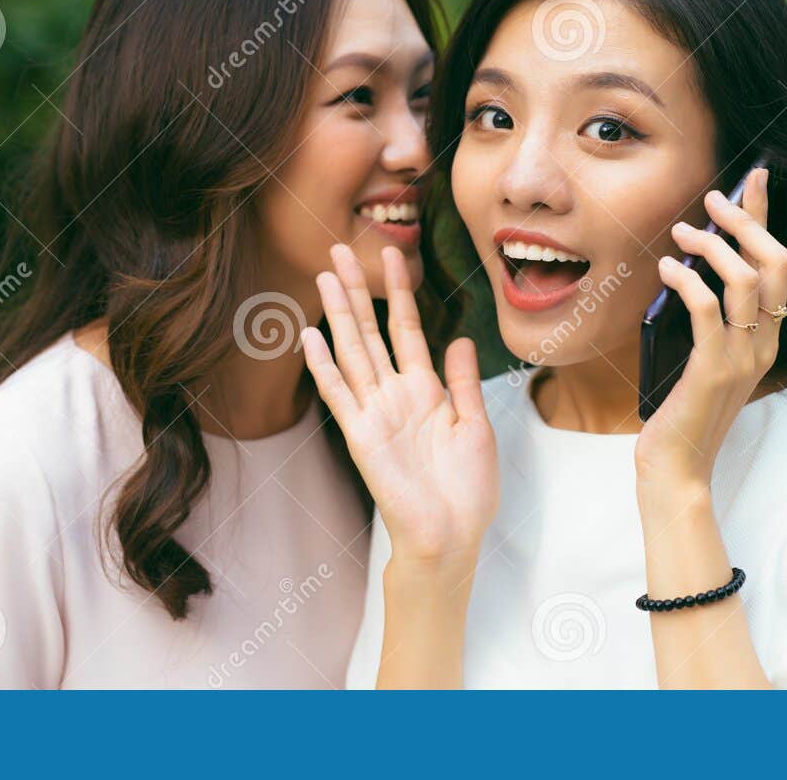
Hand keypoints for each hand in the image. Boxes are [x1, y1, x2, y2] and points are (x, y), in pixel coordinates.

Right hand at [300, 243, 498, 567]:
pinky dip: (323, 367)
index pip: (407, 328)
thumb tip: (460, 338)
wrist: (452, 536)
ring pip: (352, 353)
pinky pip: (339, 395)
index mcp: (425, 391)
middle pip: (371, 331)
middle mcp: (395, 396)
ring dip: (338, 316)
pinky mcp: (362, 437)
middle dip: (356, 291)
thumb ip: (463, 382)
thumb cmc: (468, 491)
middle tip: (338, 250)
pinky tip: (310, 337)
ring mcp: (375, 414)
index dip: (399, 292)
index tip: (393, 255)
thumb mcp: (476, 427)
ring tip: (324, 277)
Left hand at [635, 167, 786, 491]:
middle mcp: (763, 343)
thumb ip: (706, 316)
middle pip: (775, 264)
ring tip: (681, 229)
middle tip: (713, 196)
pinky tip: (667, 268)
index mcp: (766, 337)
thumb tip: (687, 262)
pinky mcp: (712, 370)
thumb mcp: (701, 354)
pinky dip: (688, 279)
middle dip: (746, 221)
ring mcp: (742, 357)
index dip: (766, 218)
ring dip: (712, 245)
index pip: (779, 264)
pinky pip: (707, 309)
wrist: (677, 467)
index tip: (753, 177)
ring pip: (745, 280)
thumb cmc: (681, 409)